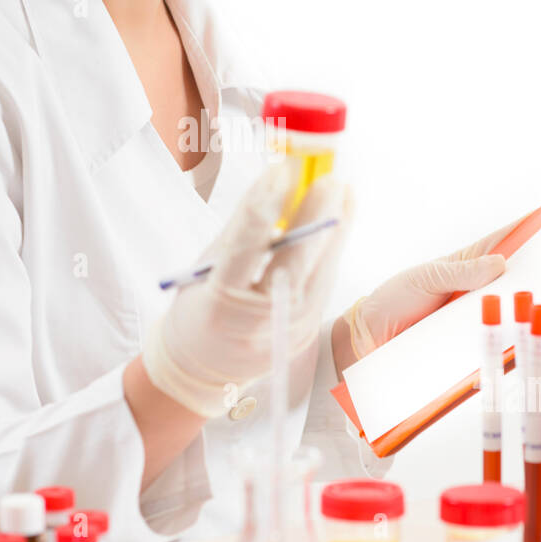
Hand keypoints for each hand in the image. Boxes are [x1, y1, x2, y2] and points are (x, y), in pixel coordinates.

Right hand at [142, 156, 354, 417]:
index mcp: (220, 304)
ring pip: (320, 272)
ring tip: (344, 191)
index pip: (247, 247)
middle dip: (317, 216)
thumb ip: (241, 228)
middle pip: (296, 261)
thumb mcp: (205, 268)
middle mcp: (258, 321)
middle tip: (330, 178)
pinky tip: (338, 221)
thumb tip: (274, 180)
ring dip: (336, 229)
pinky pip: (322, 284)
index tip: (283, 170)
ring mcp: (287, 330)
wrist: (201, 371)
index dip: (267, 205)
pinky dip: (330, 250)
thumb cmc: (196, 312)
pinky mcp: (305, 332)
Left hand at [342, 212, 529, 359]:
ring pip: (513, 311)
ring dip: (529, 309)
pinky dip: (511, 338)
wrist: (369, 338)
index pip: (504, 241)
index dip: (529, 229)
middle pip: (518, 279)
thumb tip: (500, 263)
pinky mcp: (472, 344)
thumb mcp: (425, 279)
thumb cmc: (394, 300)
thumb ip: (459, 273)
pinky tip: (527, 337)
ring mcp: (476, 317)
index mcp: (466, 265)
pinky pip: (497, 339)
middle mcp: (477, 291)